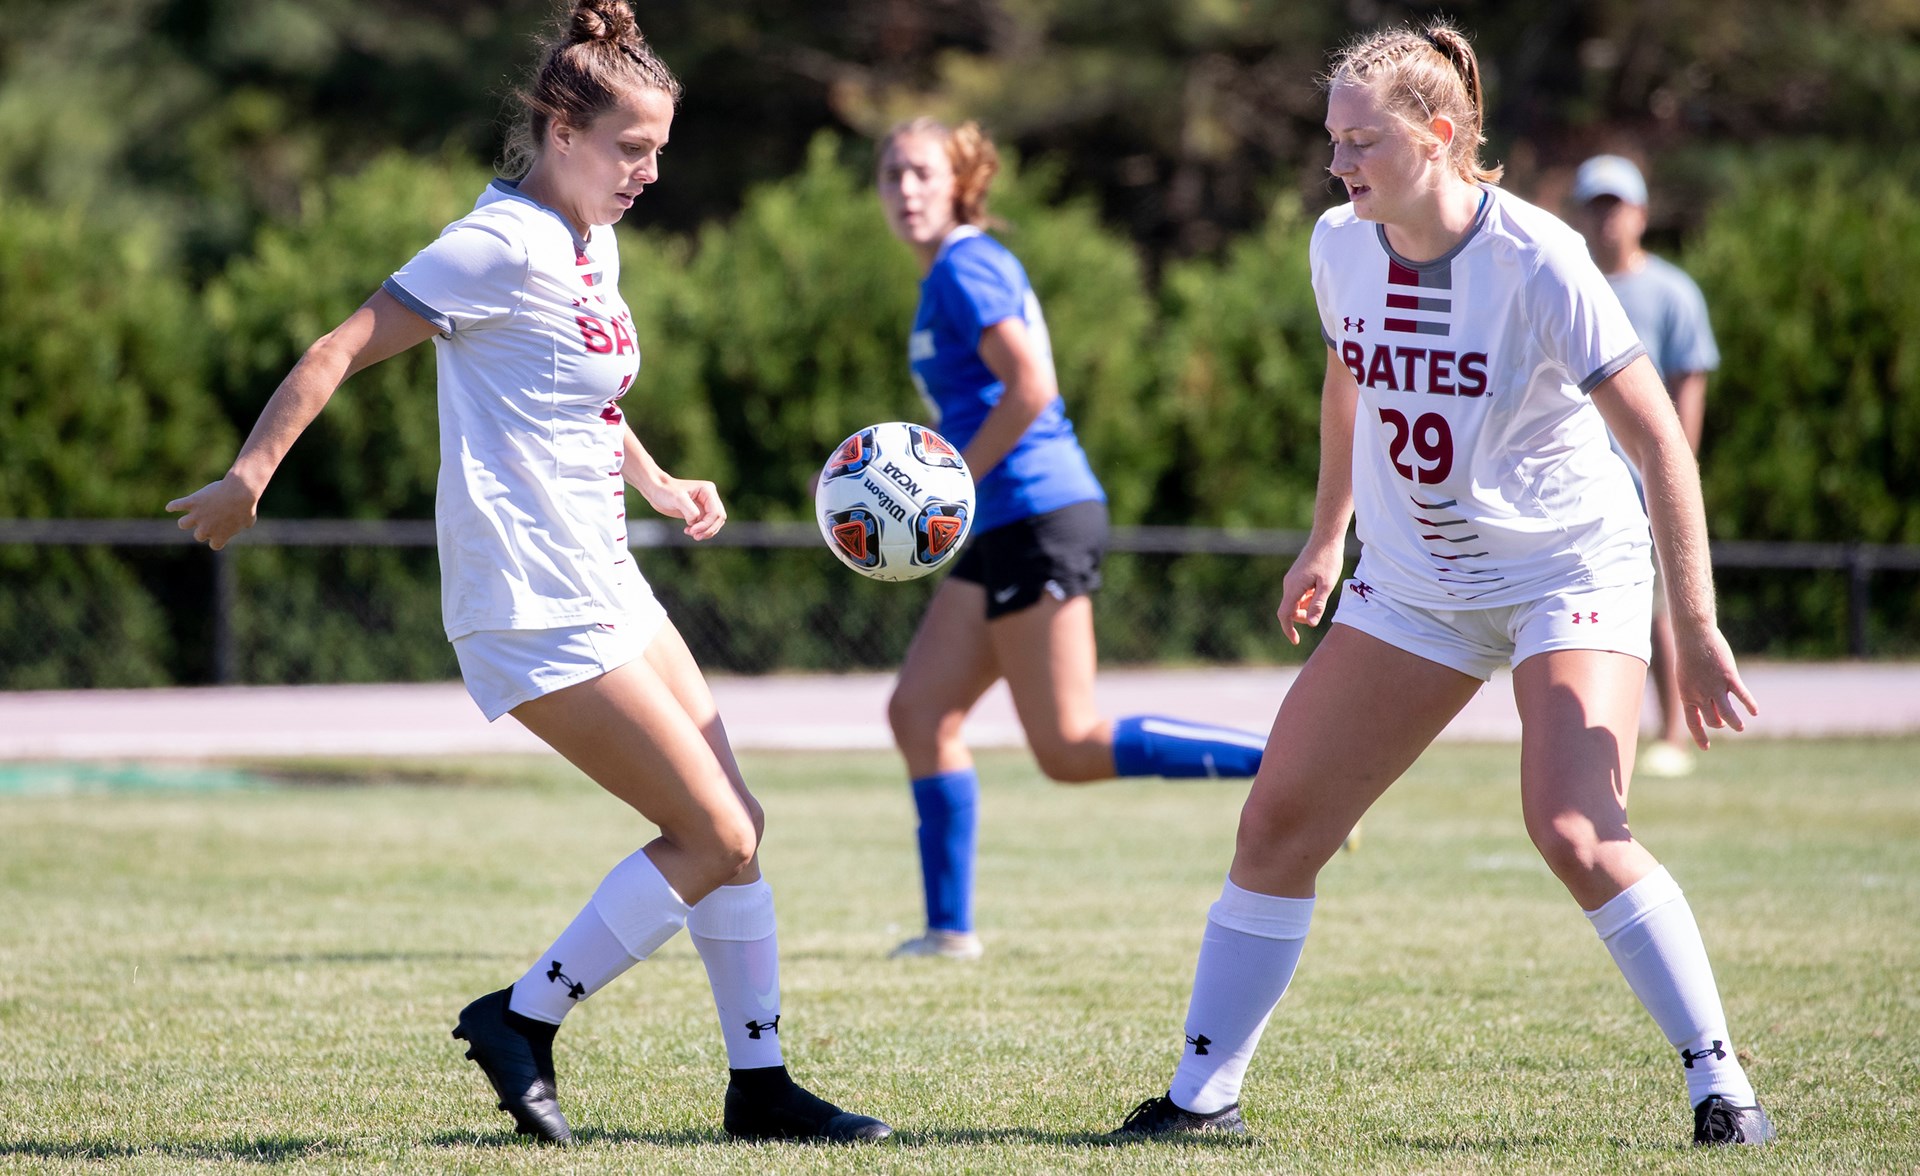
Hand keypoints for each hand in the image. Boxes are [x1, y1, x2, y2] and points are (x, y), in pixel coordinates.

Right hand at [166, 475, 259, 549]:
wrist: (239, 492)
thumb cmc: (246, 506)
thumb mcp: (248, 520)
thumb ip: (241, 526)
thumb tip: (242, 524)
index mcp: (220, 537)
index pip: (214, 545)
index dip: (218, 538)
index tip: (222, 531)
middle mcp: (205, 529)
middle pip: (198, 535)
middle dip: (203, 529)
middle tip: (209, 521)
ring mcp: (197, 516)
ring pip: (183, 524)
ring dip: (186, 521)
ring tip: (190, 516)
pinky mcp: (192, 502)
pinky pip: (176, 505)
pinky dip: (173, 506)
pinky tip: (171, 507)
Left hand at [639, 476, 726, 539]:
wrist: (656, 490)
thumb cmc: (665, 491)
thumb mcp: (677, 499)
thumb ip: (690, 510)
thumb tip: (696, 521)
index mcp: (708, 491)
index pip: (716, 512)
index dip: (706, 524)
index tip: (692, 531)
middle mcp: (709, 497)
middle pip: (719, 518)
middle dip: (708, 529)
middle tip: (694, 536)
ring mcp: (705, 505)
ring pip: (714, 523)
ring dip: (705, 532)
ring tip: (691, 534)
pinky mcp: (699, 512)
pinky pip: (706, 525)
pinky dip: (700, 531)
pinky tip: (687, 531)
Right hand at [1277, 542, 1343, 644]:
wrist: (1325, 538)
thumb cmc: (1328, 560)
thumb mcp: (1327, 585)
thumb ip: (1318, 604)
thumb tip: (1310, 624)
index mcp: (1294, 588)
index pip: (1285, 614)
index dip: (1288, 630)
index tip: (1296, 641)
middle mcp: (1288, 584)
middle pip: (1290, 610)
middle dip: (1302, 616)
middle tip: (1319, 611)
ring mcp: (1291, 580)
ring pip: (1294, 602)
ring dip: (1306, 606)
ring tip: (1322, 594)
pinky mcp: (1295, 577)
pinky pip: (1297, 594)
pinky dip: (1306, 598)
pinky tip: (1318, 588)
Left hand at [1674, 621, 1759, 748]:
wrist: (1694, 636)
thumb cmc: (1688, 654)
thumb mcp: (1685, 677)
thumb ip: (1694, 692)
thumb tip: (1706, 705)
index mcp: (1687, 695)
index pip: (1693, 723)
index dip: (1700, 736)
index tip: (1706, 748)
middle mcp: (1700, 695)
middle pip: (1712, 721)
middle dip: (1720, 725)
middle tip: (1727, 723)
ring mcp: (1715, 687)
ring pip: (1727, 715)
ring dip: (1735, 723)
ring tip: (1740, 727)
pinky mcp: (1729, 677)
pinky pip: (1742, 696)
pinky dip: (1750, 705)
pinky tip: (1754, 711)